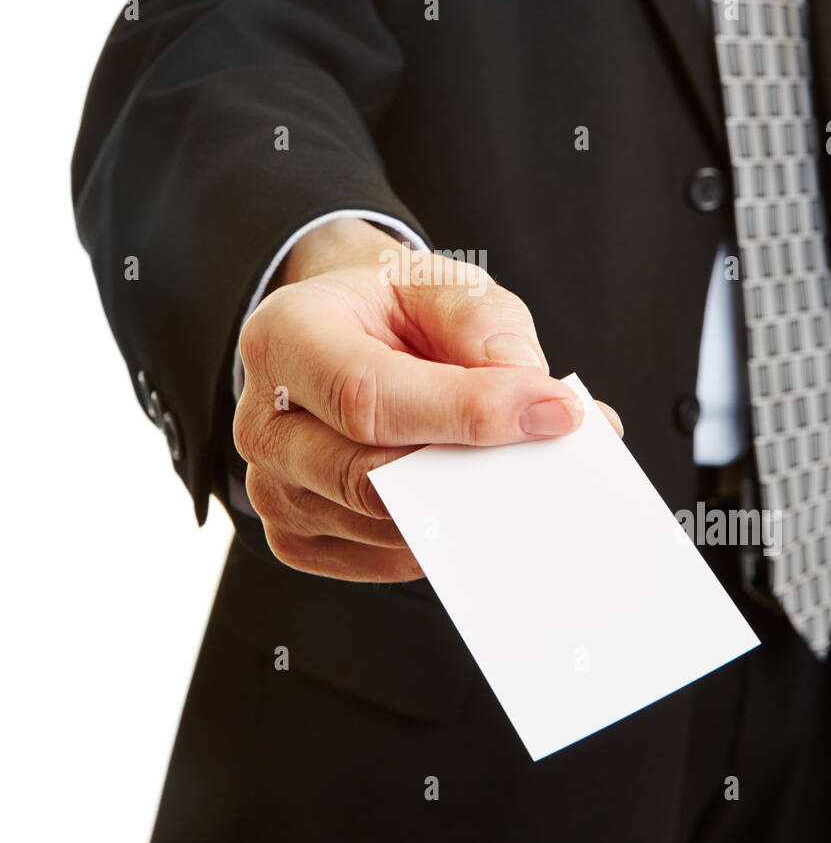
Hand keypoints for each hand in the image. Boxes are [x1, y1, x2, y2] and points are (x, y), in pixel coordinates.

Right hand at [234, 219, 622, 580]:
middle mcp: (262, 421)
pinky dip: (443, 537)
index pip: (366, 394)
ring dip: (469, 508)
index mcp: (284, 337)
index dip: (465, 411)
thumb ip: (484, 325)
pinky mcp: (298, 538)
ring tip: (526, 471)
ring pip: (384, 526)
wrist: (344, 338)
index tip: (553, 410)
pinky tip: (475, 499)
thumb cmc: (388, 312)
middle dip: (475, 470)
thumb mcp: (438, 284)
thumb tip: (534, 396)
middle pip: (369, 475)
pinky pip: (382, 558)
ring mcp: (273, 489)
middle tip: (556, 457)